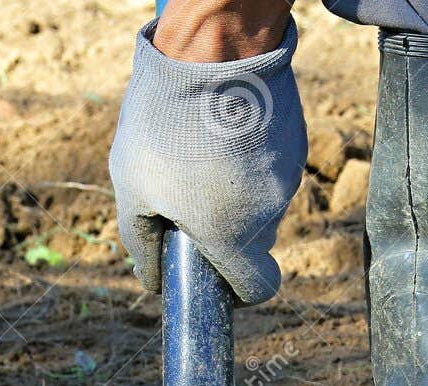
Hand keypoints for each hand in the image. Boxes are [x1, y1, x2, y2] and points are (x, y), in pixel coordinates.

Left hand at [108, 16, 305, 305]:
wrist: (213, 52)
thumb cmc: (164, 125)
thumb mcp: (133, 186)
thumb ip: (141, 243)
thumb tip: (152, 280)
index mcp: (231, 238)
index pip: (257, 289)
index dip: (237, 290)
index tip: (216, 274)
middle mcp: (268, 215)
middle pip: (252, 241)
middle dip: (223, 228)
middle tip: (187, 192)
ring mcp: (287, 178)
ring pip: (259, 201)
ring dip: (234, 188)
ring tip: (201, 148)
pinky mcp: (294, 142)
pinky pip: (270, 165)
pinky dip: (249, 157)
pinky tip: (223, 127)